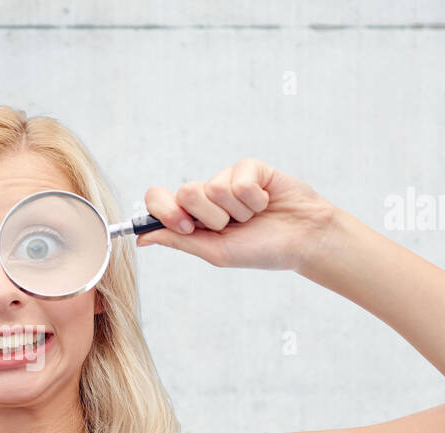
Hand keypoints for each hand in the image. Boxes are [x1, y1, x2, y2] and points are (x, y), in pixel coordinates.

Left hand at [137, 158, 337, 272]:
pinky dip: (254, 198)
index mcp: (193, 217)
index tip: (188, 226)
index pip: (158, 200)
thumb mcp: (216, 252)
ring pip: (213, 187)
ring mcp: (227, 179)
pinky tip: (266, 202)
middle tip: (232, 225)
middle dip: (210, 216)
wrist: (303, 241)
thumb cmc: (261, 249)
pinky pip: (239, 179)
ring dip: (237, 210)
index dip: (167, 211)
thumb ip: (178, 241)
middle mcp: (207, 196)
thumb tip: (141, 239)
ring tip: (254, 216)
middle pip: (185, 192)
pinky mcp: (250, 168)